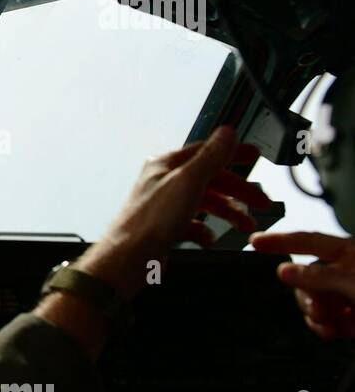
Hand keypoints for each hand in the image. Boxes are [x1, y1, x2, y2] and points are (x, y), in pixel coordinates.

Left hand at [77, 126, 271, 297]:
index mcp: (167, 165)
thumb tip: (227, 132)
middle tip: (261, 201)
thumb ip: (211, 156)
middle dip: (238, 190)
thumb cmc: (152, 220)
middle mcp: (164, 182)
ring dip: (228, 213)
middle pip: (210, 180)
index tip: (255, 156)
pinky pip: (193, 225)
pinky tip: (210, 238)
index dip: (233, 153)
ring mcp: (164, 206)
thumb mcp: (189, 181)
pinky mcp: (165, 228)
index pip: (207, 151)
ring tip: (245, 225)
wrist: (129, 258)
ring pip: (204, 203)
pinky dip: (206, 231)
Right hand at [250, 231, 354, 339]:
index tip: (254, 241)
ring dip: (320, 316)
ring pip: (314, 302)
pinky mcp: (353, 317)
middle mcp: (347, 271)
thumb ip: (319, 277)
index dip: (280, 241)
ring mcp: (349, 294)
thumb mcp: (354, 284)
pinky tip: (344, 331)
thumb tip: (284, 271)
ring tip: (335, 325)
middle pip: (307, 279)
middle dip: (308, 297)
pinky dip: (331, 328)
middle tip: (318, 311)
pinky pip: (327, 320)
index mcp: (350, 253)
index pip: (308, 242)